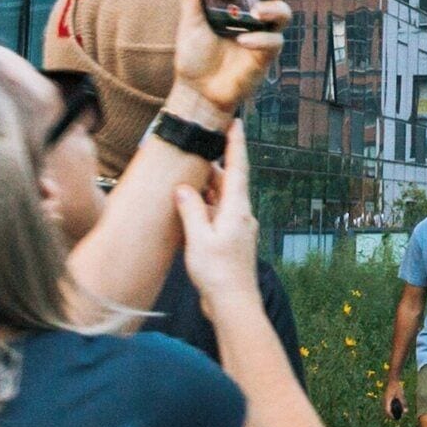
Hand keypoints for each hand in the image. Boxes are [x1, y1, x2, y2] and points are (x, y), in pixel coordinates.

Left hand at [175, 0, 291, 120]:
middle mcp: (253, 13)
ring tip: (257, 12)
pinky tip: (244, 41)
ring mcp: (262, 33)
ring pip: (283, 12)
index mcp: (237, 0)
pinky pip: (273, 40)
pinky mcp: (265, 54)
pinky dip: (261, 38)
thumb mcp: (191, 18)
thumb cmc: (195, 55)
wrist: (196, 90)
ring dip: (274, 8)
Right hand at [179, 128, 263, 311]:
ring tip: (189, 176)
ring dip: (207, 188)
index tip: (236, 122)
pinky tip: (191, 208)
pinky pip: (218, 215)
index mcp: (237, 210)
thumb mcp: (199, 238)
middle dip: (215, 166)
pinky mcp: (231, 241)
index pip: (238, 168)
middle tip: (199, 149)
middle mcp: (242, 215)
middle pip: (229, 183)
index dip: (236, 144)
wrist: (233, 304)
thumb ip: (191, 210)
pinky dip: (205, 207)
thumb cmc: (218, 273)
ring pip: (222, 200)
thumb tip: (184, 187)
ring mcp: (238, 229)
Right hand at [382, 376, 405, 421]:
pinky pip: (387, 405)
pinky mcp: (386, 398)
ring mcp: (384, 399)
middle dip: (390, 415)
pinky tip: (395, 409)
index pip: (387, 411)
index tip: (395, 419)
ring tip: (396, 415)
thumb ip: (403, 403)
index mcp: (387, 400)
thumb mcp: (401, 395)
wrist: (393, 380)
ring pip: (386, 408)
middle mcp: (384, 400)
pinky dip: (390, 408)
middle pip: (386, 410)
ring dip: (390, 412)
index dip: (391, 416)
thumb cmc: (397, 387)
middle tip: (396, 418)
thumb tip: (406, 412)